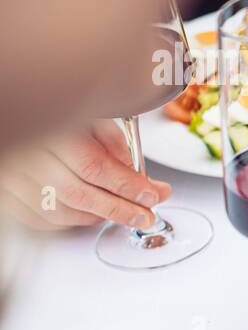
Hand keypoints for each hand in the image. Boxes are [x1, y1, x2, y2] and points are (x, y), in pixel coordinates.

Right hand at [0, 121, 169, 229]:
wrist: (17, 108)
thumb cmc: (57, 110)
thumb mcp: (89, 113)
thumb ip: (112, 141)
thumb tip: (134, 172)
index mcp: (50, 129)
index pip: (93, 165)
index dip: (126, 185)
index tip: (151, 194)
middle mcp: (26, 154)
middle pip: (77, 194)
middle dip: (119, 209)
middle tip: (144, 214)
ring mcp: (12, 176)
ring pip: (57, 211)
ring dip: (96, 217)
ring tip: (123, 214)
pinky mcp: (6, 192)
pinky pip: (37, 218)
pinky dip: (69, 221)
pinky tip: (90, 214)